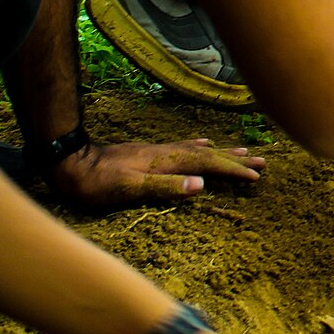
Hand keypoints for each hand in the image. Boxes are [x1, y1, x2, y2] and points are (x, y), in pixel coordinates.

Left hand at [51, 139, 264, 209]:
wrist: (70, 165)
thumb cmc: (98, 183)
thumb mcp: (131, 189)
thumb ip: (166, 186)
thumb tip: (201, 184)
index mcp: (167, 162)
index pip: (208, 164)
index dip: (233, 171)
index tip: (256, 177)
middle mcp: (167, 153)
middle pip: (209, 154)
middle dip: (237, 159)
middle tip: (263, 161)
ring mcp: (159, 152)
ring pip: (199, 150)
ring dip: (223, 152)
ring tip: (244, 151)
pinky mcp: (150, 153)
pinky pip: (184, 147)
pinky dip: (199, 147)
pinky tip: (203, 144)